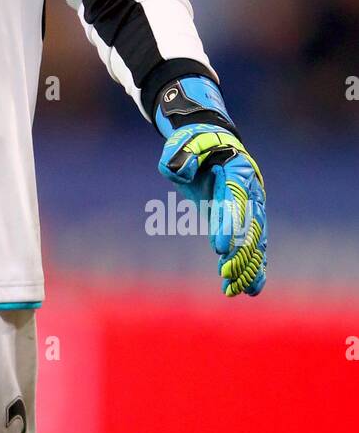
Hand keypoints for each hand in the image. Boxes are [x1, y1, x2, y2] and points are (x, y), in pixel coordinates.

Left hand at [158, 124, 266, 296]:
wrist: (212, 143)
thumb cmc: (194, 143)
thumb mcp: (182, 142)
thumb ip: (179, 155)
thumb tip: (182, 172)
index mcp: (238, 170)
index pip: (234, 200)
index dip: (229, 224)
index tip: (219, 248)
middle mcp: (251, 191)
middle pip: (249, 225)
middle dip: (239, 251)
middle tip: (225, 273)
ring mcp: (252, 208)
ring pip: (255, 241)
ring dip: (246, 266)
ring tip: (235, 290)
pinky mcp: (246, 222)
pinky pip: (254, 247)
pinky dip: (253, 268)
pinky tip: (249, 290)